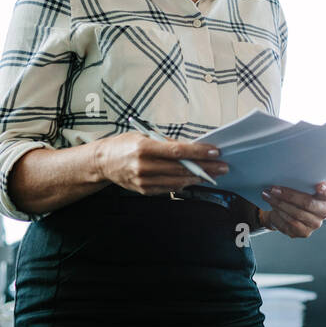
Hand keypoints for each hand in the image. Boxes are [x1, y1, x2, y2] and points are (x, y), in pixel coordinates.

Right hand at [94, 132, 227, 195]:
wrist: (102, 162)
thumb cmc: (124, 145)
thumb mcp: (144, 136)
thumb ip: (167, 142)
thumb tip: (191, 147)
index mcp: (144, 148)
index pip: (177, 151)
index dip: (198, 152)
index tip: (215, 152)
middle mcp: (143, 166)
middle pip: (181, 168)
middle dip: (206, 167)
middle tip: (223, 166)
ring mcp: (143, 181)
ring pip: (178, 181)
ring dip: (198, 178)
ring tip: (213, 174)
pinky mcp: (144, 190)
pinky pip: (169, 188)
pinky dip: (184, 184)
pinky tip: (194, 180)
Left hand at [257, 182, 325, 237]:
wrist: (289, 211)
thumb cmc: (297, 195)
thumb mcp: (301, 186)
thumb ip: (300, 182)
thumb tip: (284, 176)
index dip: (325, 189)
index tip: (319, 186)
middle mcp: (324, 211)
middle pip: (307, 203)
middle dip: (289, 196)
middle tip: (274, 189)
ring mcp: (315, 224)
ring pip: (296, 214)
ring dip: (279, 204)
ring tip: (268, 196)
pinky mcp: (304, 233)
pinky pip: (289, 223)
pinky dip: (279, 214)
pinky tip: (272, 207)